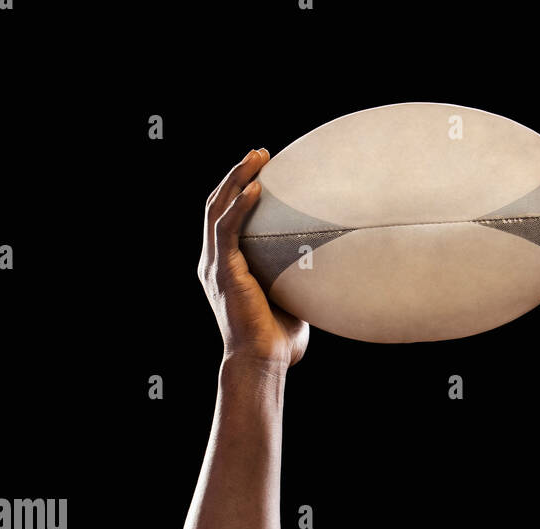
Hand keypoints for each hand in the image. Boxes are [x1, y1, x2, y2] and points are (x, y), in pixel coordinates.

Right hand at [198, 148, 309, 369]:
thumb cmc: (277, 342)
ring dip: (236, 179)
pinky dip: (241, 206)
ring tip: (257, 157)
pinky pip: (227, 229)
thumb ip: (296, 280)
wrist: (261, 363)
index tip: (261, 173)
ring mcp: (215, 266)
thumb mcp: (289, 301)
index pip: (225, 220)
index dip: (238, 193)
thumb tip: (325, 266)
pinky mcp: (223, 271)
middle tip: (259, 154)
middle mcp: (214, 263)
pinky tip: (257, 188)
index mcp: (225, 269)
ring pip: (218, 209)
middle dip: (236, 175)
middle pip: (217, 205)